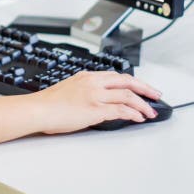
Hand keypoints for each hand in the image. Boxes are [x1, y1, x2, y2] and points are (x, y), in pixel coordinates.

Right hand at [29, 71, 161, 133]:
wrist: (37, 110)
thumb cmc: (48, 104)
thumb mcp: (69, 90)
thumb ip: (85, 92)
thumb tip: (97, 103)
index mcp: (86, 76)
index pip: (116, 75)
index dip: (132, 82)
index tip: (141, 87)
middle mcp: (93, 82)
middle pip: (127, 81)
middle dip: (144, 88)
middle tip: (156, 95)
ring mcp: (95, 95)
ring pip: (127, 95)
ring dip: (142, 104)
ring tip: (150, 112)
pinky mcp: (95, 109)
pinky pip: (121, 110)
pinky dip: (133, 114)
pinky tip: (138, 118)